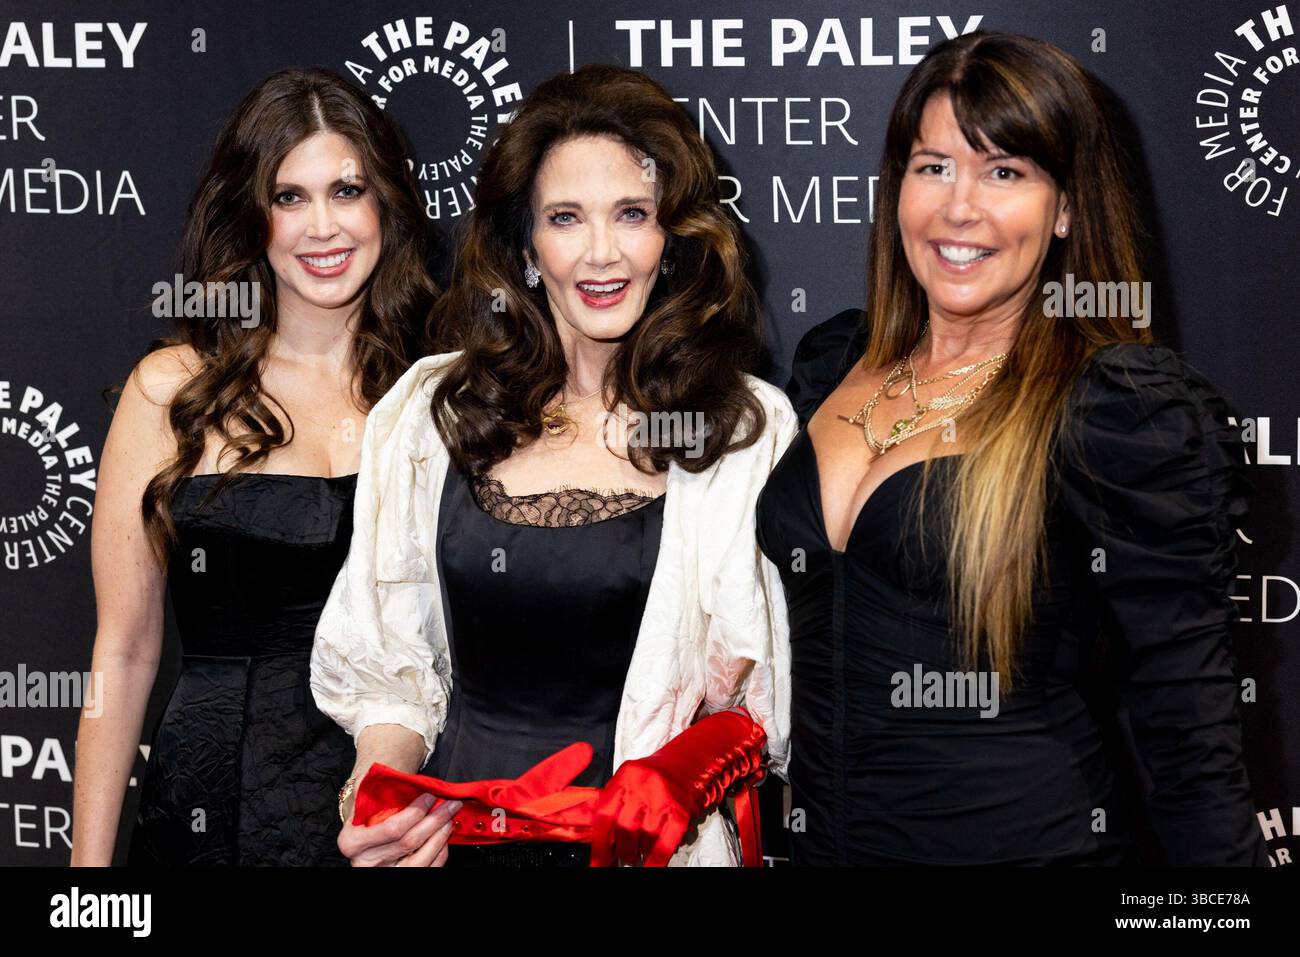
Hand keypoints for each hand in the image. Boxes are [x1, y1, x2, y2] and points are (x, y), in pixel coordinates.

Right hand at [338, 793, 463, 866]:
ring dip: (440, 835)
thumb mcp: (360, 806)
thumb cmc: (364, 819)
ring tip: (449, 818)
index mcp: (352, 842)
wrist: (361, 841)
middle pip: (409, 842)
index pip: (392, 828)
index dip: (415, 813)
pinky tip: (444, 837)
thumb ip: (368, 791)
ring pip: (421, 858)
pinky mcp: (402, 878)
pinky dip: (440, 852)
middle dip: (434, 820)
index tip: (430, 796)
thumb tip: (380, 774)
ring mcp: (385, 873)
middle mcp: (366, 862)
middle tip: (450, 804)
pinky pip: (427, 869)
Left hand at [589, 762, 692, 866]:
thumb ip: (614, 805)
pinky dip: (657, 860)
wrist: (684, 762)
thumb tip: (600, 841)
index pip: (604, 815)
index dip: (599, 845)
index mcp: (624, 777)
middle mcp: (642, 785)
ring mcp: (662, 798)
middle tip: (623, 858)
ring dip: (639, 852)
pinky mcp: (679, 811)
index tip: (597, 864)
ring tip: (637, 855)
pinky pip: (665, 843)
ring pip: (644, 838)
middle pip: (624, 828)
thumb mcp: (627, 782)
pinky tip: (651, 867)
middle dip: (622, 850)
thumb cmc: (651, 777)